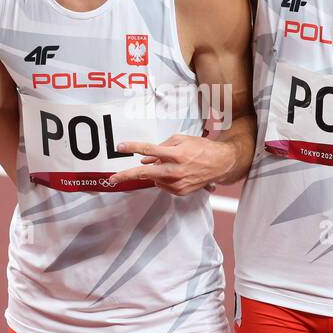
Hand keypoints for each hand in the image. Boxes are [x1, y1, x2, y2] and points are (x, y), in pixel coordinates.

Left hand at [108, 133, 232, 195]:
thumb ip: (161, 147)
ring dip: (154, 172)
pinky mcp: (180, 191)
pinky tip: (174, 172)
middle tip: (112, 179)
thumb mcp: (181, 140)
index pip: (149, 150)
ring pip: (154, 178)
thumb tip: (144, 160)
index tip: (119, 147)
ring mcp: (178, 183)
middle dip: (126, 175)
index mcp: (176, 154)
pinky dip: (163, 178)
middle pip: (145, 173)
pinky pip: (162, 185)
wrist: (220, 163)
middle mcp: (176, 170)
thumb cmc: (200, 148)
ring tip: (169, 164)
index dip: (133, 147)